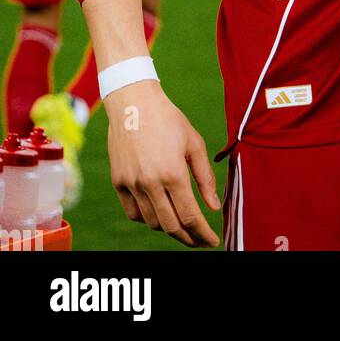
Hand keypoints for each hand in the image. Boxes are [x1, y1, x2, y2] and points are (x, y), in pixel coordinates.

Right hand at [105, 79, 220, 247]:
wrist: (133, 103)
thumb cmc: (168, 119)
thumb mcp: (194, 143)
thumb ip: (205, 177)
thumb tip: (214, 206)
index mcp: (173, 173)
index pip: (190, 217)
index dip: (203, 234)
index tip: (212, 242)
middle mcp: (151, 183)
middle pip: (171, 226)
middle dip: (188, 238)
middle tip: (199, 241)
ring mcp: (132, 184)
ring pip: (152, 223)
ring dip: (169, 229)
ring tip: (181, 224)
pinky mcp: (118, 182)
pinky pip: (133, 213)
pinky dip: (147, 219)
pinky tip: (159, 214)